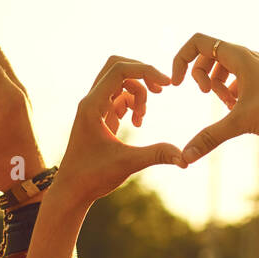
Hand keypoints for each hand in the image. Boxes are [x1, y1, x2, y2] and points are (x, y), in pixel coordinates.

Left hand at [53, 56, 184, 205]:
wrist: (72, 190)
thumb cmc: (92, 177)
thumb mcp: (127, 164)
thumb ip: (157, 155)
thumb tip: (186, 158)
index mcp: (92, 106)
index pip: (120, 71)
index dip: (146, 71)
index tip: (167, 85)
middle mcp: (91, 101)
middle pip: (117, 67)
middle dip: (143, 74)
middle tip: (161, 89)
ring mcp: (94, 108)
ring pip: (121, 82)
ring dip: (139, 93)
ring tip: (142, 118)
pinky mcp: (100, 117)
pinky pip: (119, 96)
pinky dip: (134, 102)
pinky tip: (137, 122)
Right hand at [172, 33, 258, 161]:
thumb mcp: (240, 122)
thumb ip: (210, 137)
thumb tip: (185, 158)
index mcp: (240, 56)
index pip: (198, 42)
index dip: (182, 59)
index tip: (178, 83)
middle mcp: (248, 57)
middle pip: (208, 54)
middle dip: (200, 75)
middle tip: (207, 96)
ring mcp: (258, 67)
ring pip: (224, 66)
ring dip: (217, 83)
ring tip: (227, 104)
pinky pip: (238, 76)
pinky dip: (231, 89)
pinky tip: (238, 107)